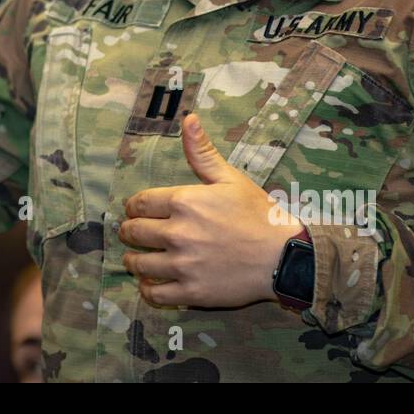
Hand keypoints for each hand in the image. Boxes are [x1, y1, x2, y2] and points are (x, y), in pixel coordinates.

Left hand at [119, 112, 303, 307]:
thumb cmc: (258, 214)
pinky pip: (155, 294)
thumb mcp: (230, 178)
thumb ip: (203, 152)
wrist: (284, 257)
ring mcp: (183, 265)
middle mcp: (178, 233)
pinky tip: (151, 282)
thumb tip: (188, 118)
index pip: (140, 203)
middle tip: (132, 234)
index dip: (133, 207)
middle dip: (129, 232)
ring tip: (137, 260)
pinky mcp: (191, 292)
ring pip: (138, 264)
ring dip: (133, 261)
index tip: (135, 211)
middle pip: (133, 233)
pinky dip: (148, 289)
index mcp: (184, 202)